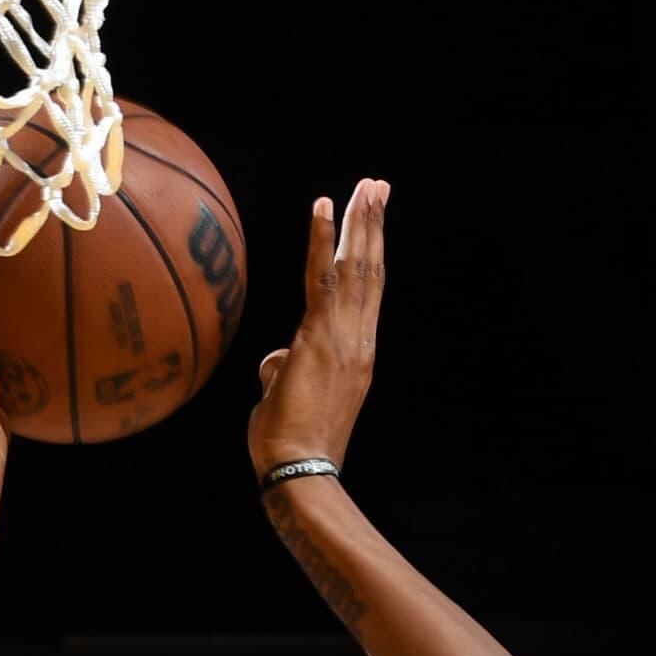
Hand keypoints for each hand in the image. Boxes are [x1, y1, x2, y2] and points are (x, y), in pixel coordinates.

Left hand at [247, 177, 388, 475]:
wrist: (298, 470)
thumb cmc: (290, 443)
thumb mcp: (288, 398)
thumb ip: (286, 370)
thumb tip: (275, 362)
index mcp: (358, 353)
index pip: (369, 293)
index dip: (373, 253)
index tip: (375, 219)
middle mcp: (359, 340)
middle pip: (371, 271)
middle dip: (375, 225)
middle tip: (379, 185)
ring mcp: (343, 338)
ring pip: (355, 267)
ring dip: (360, 222)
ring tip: (366, 185)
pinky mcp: (320, 337)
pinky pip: (322, 278)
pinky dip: (323, 239)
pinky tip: (325, 206)